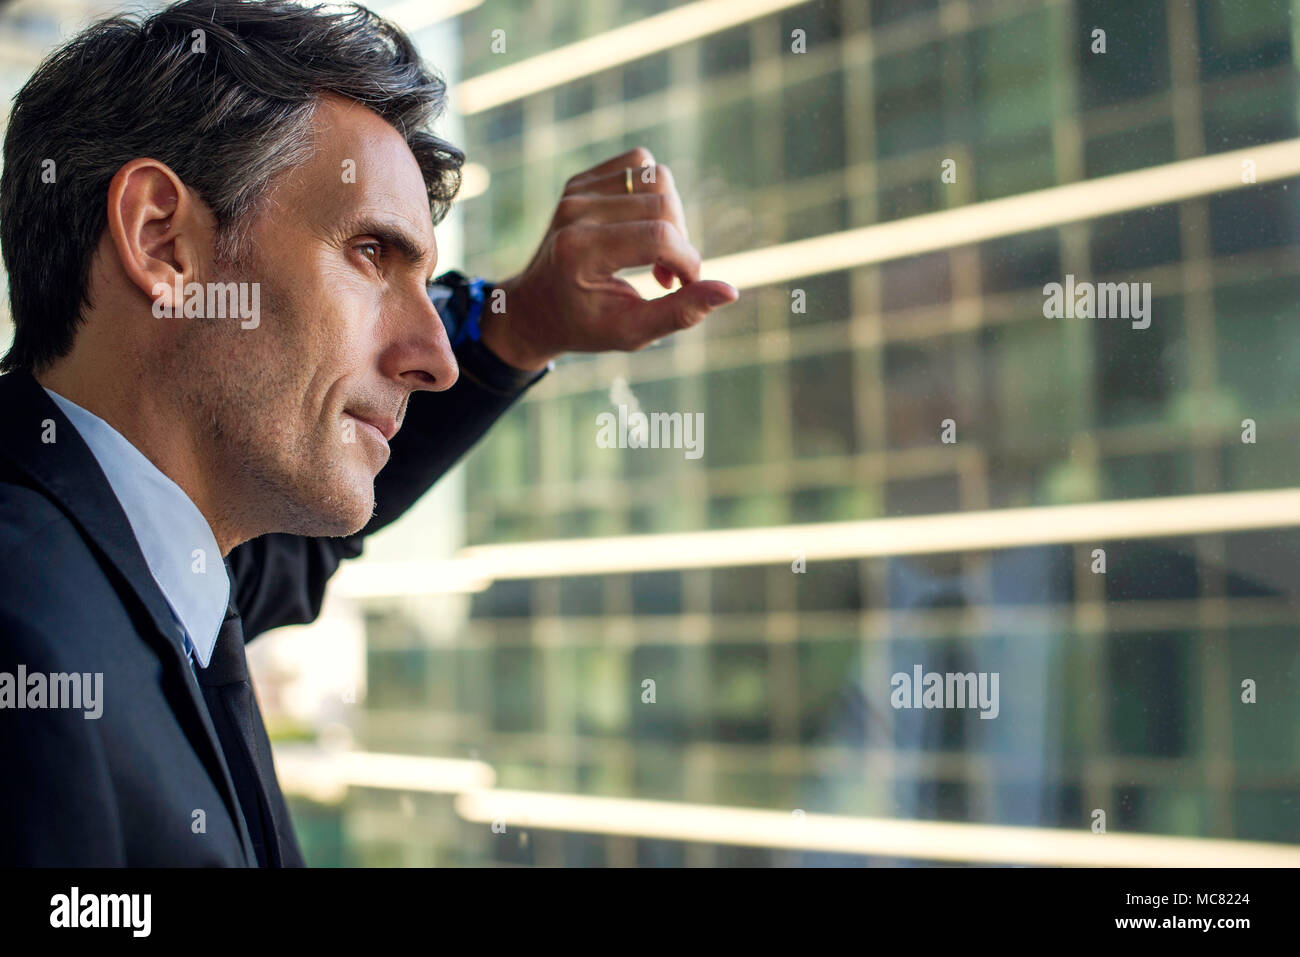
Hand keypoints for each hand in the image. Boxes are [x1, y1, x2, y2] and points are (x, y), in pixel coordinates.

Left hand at [479, 148, 739, 370]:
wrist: (536, 308)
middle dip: (681, 240)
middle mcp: (575, 212)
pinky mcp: (581, 180)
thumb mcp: (632, 331)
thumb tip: (731, 292)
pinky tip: (641, 228)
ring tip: (655, 252)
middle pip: (664, 203)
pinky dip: (652, 194)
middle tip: (668, 275)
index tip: (686, 286)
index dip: (688, 262)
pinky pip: (640, 165)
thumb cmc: (586, 325)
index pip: (659, 236)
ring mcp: (575, 191)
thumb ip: (681, 312)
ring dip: (670, 215)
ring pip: (656, 177)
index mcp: (581, 251)